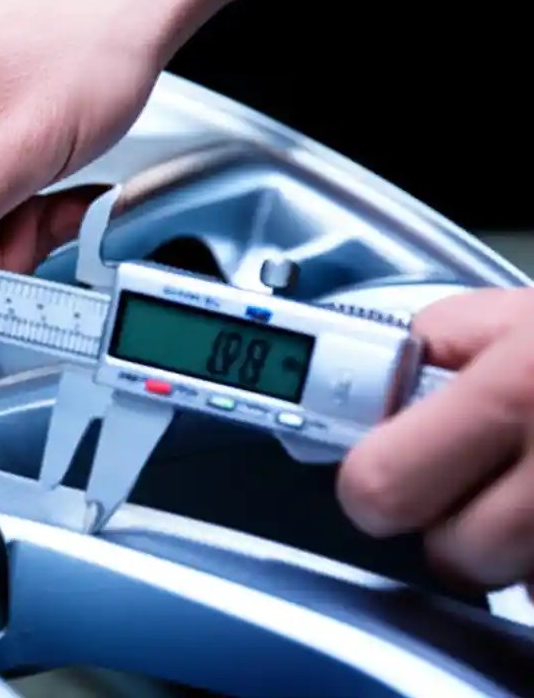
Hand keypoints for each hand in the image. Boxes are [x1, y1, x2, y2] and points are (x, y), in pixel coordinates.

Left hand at [338, 288, 533, 594]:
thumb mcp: (526, 309)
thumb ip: (436, 344)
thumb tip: (374, 385)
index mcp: (521, 393)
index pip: (380, 487)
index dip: (370, 480)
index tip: (377, 468)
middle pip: (452, 554)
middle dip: (453, 521)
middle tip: (482, 475)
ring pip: (518, 580)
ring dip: (522, 544)